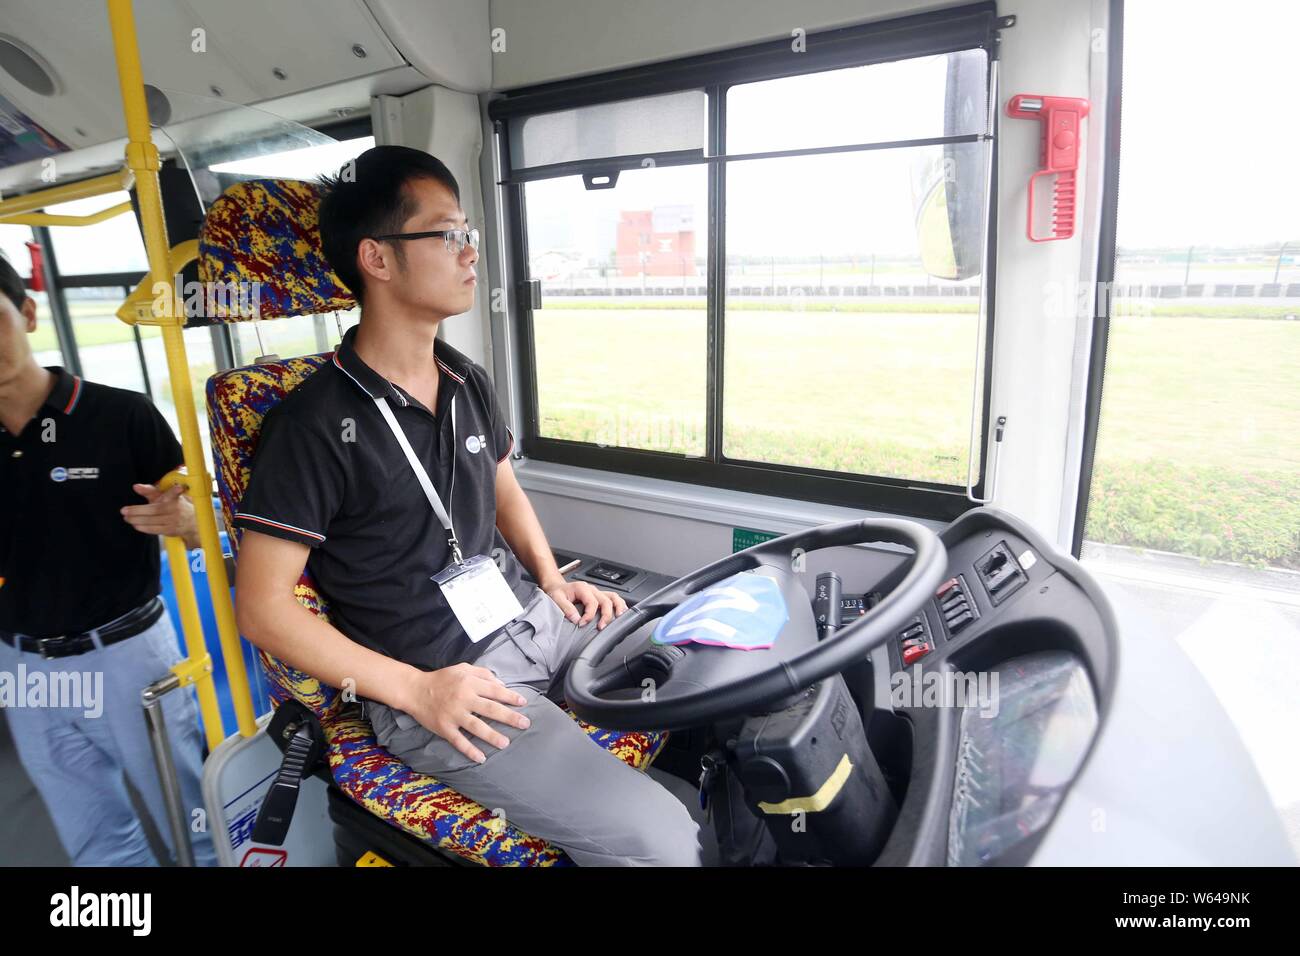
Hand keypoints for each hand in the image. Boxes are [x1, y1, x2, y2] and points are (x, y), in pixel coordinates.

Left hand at [122, 483, 197, 547]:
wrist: (190, 522)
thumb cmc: (173, 506)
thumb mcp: (164, 496)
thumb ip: (150, 491)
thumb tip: (135, 486)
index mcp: (175, 497)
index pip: (173, 493)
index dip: (174, 490)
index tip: (177, 488)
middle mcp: (175, 508)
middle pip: (155, 509)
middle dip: (138, 510)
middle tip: (124, 510)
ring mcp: (174, 520)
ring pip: (153, 520)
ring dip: (137, 519)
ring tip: (127, 518)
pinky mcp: (171, 530)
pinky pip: (155, 529)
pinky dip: (144, 527)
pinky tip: (135, 525)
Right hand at [401, 663, 530, 764]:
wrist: (415, 690)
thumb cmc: (442, 679)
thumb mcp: (462, 668)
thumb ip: (483, 674)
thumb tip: (502, 684)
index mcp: (469, 683)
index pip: (494, 690)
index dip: (510, 697)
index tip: (523, 703)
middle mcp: (463, 698)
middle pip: (490, 709)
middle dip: (509, 717)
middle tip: (525, 724)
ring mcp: (454, 714)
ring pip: (477, 727)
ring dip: (492, 736)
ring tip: (505, 743)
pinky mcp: (444, 728)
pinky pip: (459, 741)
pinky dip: (470, 750)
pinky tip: (481, 758)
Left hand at [542, 579, 628, 629]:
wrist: (556, 588)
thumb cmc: (557, 593)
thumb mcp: (556, 599)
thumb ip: (566, 608)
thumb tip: (576, 619)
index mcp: (582, 588)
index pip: (592, 602)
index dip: (589, 615)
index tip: (582, 624)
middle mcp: (592, 589)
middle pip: (606, 600)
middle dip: (606, 615)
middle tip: (601, 627)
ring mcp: (597, 592)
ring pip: (614, 597)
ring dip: (618, 608)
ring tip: (618, 620)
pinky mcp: (599, 596)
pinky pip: (613, 599)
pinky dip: (619, 606)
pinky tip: (620, 614)